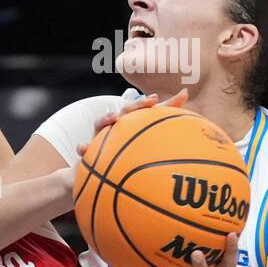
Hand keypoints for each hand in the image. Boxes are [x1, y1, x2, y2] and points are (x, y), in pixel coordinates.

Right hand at [74, 88, 189, 161]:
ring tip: (114, 117)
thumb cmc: (125, 150)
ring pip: (100, 124)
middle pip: (123, 111)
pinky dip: (82, 147)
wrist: (100, 172)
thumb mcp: (146, 137)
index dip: (147, 103)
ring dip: (106, 119)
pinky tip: (83, 149)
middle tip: (148, 103)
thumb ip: (166, 118)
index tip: (156, 98)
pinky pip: (84, 148)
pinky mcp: (89, 149)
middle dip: (134, 106)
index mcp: (130, 122)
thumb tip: (185, 93)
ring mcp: (100, 135)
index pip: (140, 109)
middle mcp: (115, 125)